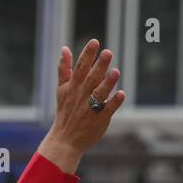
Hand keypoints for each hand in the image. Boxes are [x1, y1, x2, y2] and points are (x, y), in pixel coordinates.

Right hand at [36, 39, 125, 173]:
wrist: (65, 140)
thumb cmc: (65, 112)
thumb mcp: (62, 89)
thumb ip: (64, 69)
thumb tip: (65, 48)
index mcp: (73, 87)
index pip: (80, 68)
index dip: (87, 55)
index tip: (94, 42)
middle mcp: (81, 96)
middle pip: (92, 78)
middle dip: (99, 66)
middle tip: (108, 52)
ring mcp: (90, 108)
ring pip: (100, 93)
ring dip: (108, 83)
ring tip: (115, 71)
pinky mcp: (99, 120)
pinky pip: (107, 110)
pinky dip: (114, 102)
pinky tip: (121, 94)